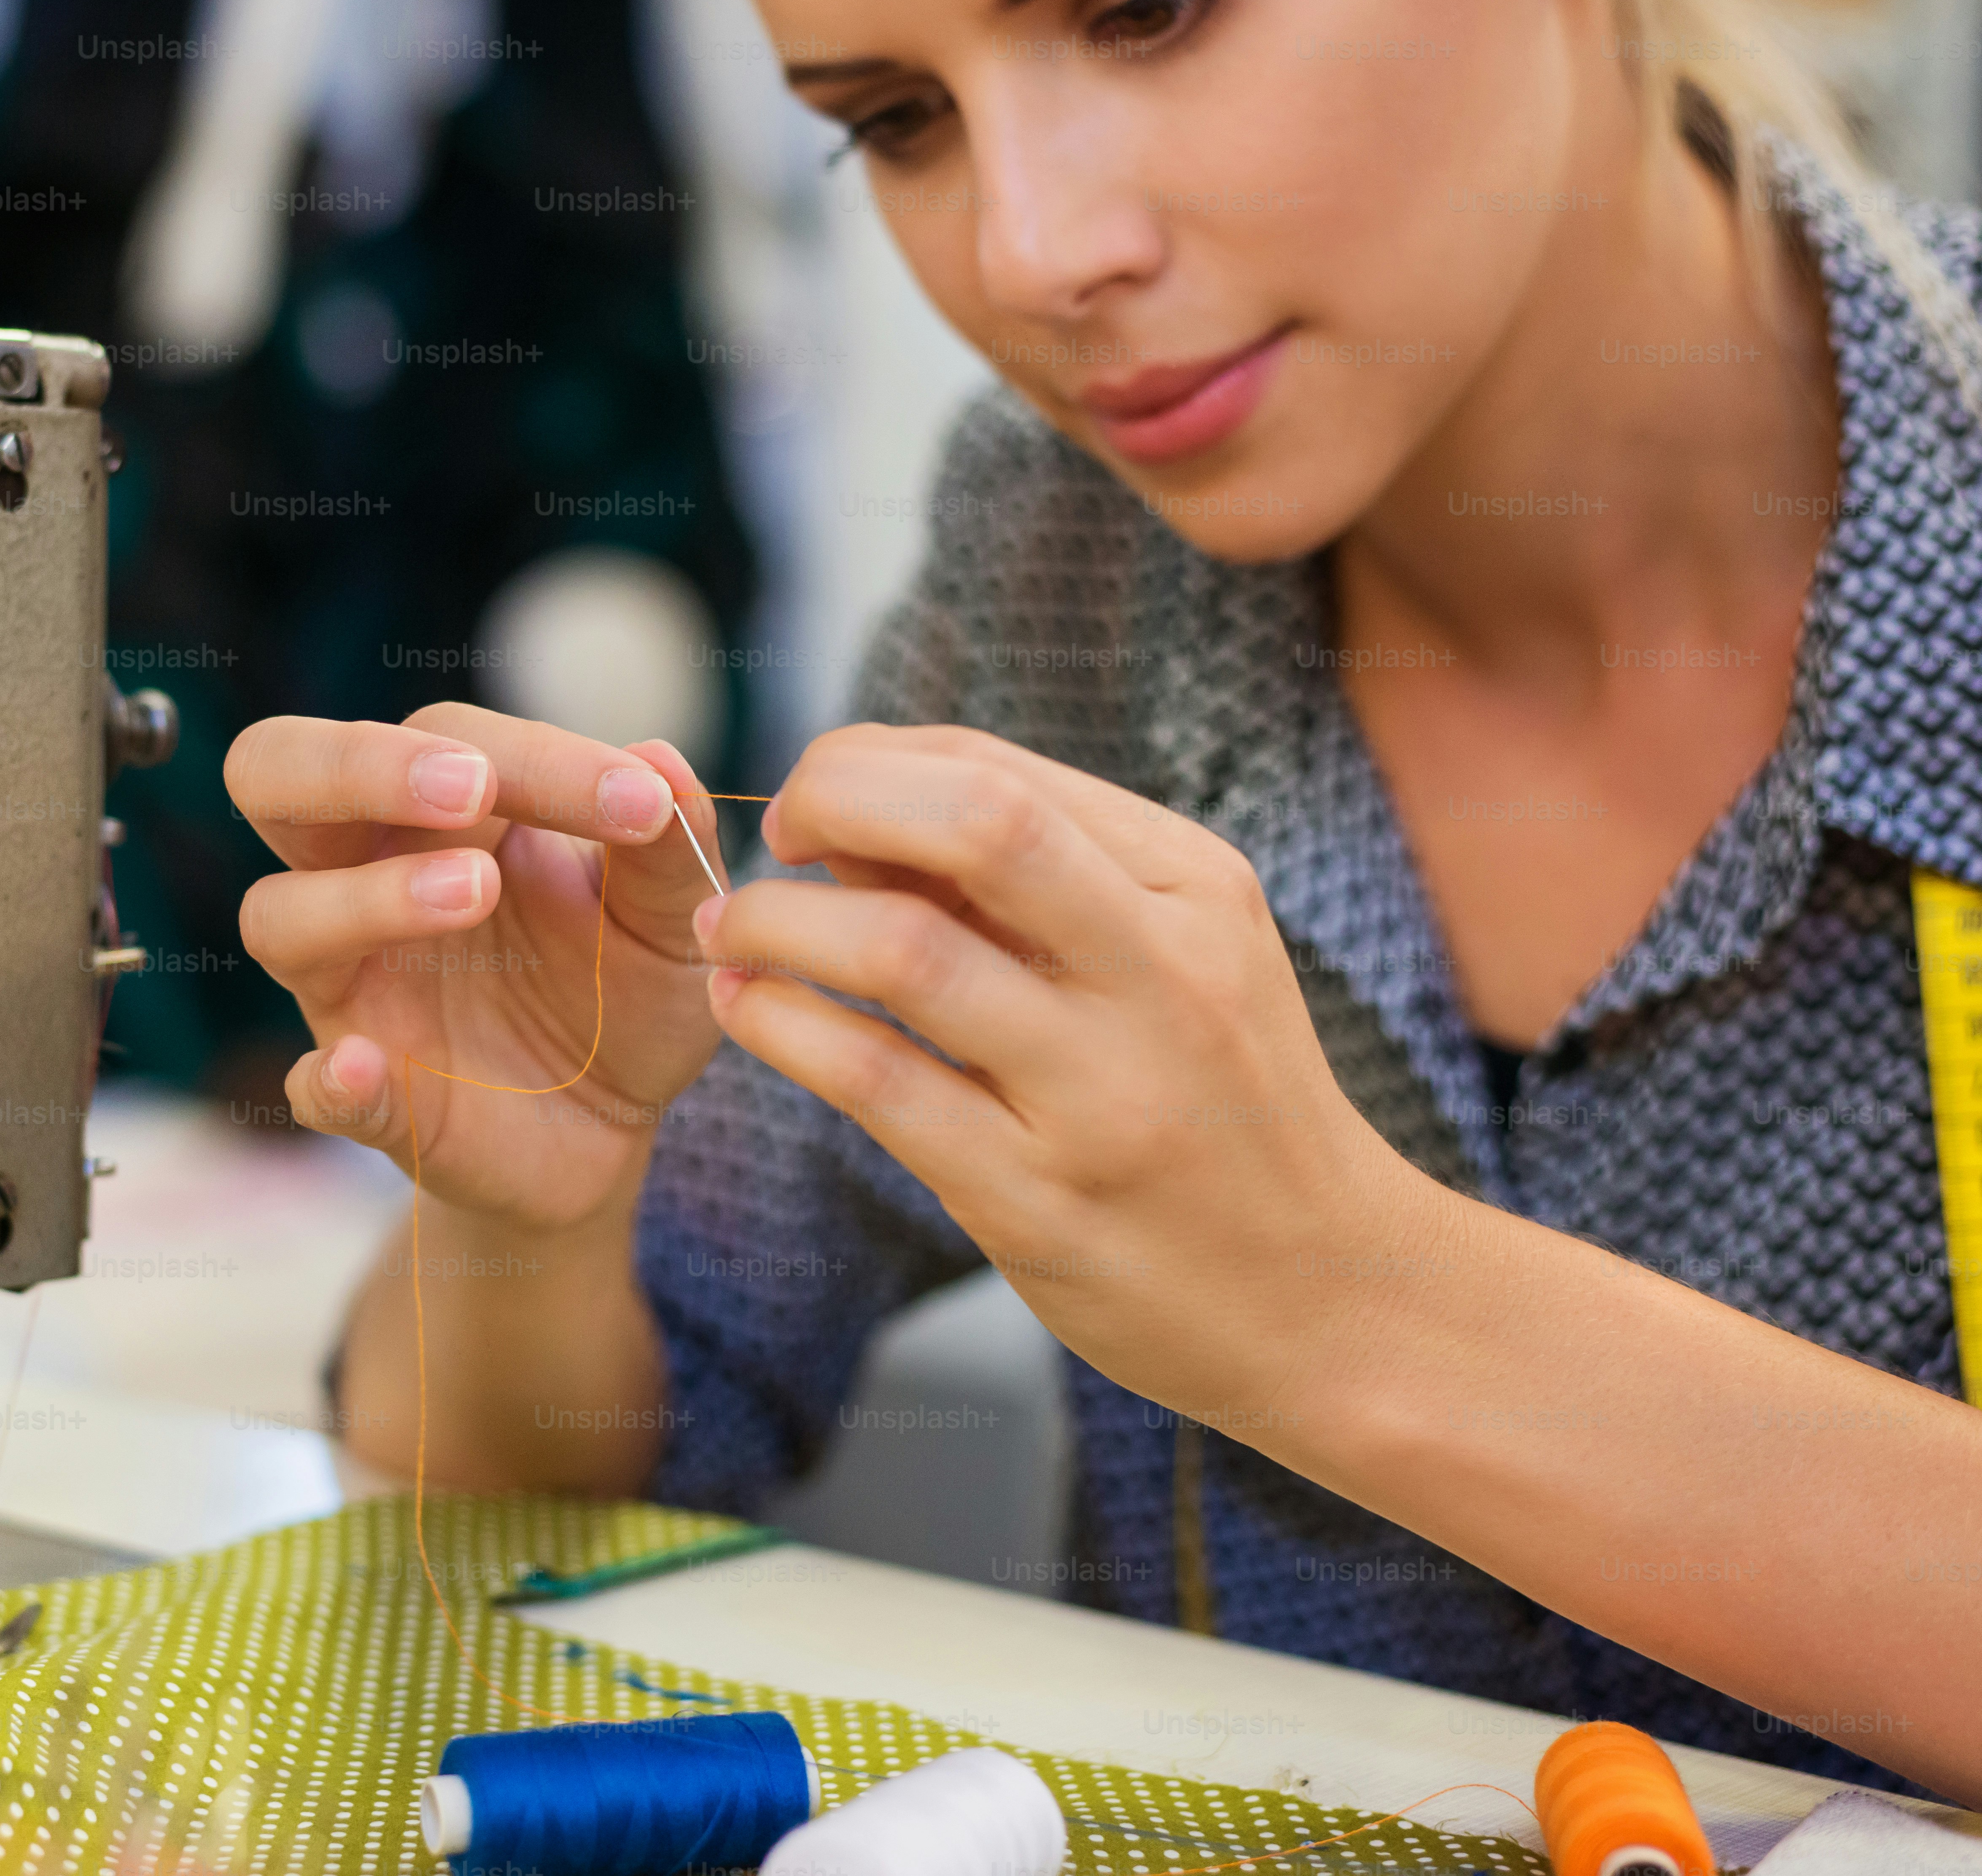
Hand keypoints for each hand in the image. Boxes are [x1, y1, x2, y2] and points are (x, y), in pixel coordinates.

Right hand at [227, 705, 731, 1231]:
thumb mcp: (672, 916)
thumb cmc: (623, 988)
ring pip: (279, 915)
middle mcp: (368, 875)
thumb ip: (670, 845)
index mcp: (444, 812)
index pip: (447, 740)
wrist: (612, 1125)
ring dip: (363, 898)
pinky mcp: (368, 1095)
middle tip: (466, 790)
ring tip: (473, 895)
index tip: (637, 802)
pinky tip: (362, 1068)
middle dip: (357, 766)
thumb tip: (662, 757)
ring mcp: (354, 985)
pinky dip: (327, 1078)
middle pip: (278, 773)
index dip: (535, 757)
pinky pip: (313, 1085)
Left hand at [695, 723, 1439, 1424]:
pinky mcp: (1040, 1202)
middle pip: (972, 822)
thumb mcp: (1178, 957)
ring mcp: (1104, 1094)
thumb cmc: (1226, 1107)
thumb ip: (1035, 881)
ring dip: (780, 926)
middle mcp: (1161, 975)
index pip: (996, 774)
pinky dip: (785, 1030)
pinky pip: (879, 1085)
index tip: (813, 805)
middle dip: (834, 802)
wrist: (1335, 1297)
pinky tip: (746, 1011)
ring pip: (904, 954)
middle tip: (768, 841)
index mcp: (1194, 890)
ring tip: (730, 930)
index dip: (870, 768)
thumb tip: (859, 821)